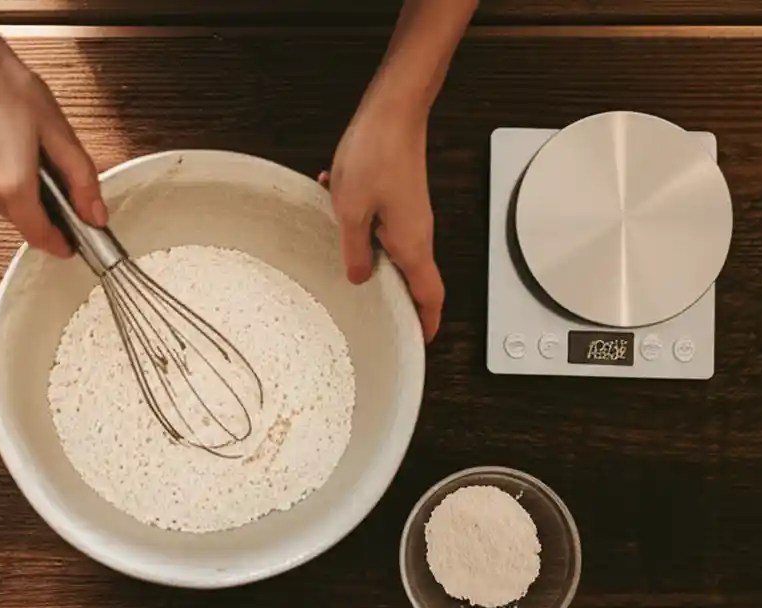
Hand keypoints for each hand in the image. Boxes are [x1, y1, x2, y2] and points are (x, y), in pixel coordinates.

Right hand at [0, 49, 105, 257]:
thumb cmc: (7, 87)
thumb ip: (81, 180)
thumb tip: (96, 217)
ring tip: (20, 150)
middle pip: (23, 220)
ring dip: (17, 191)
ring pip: (3, 207)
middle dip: (40, 205)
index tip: (72, 242)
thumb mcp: (58, 132)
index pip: (39, 236)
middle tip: (47, 168)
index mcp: (12, 185)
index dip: (59, 243)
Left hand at [323, 98, 444, 341]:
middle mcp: (417, 233)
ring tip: (338, 254)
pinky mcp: (400, 198)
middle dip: (394, 297)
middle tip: (371, 314)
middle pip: (412, 278)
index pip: (430, 295)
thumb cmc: (375, 156)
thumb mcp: (350, 211)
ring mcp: (410, 215)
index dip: (427, 322)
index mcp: (411, 244)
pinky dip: (360, 222)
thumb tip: (358, 278)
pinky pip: (381, 223)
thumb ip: (353, 250)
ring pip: (391, 248)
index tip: (419, 342)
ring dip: (366, 253)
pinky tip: (332, 200)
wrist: (393, 111)